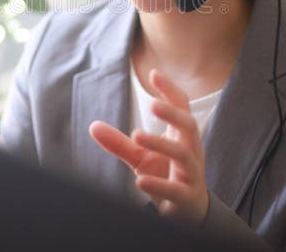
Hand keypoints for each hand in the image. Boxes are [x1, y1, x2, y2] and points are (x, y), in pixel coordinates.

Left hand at [89, 69, 209, 225]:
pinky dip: (158, 185)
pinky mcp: (186, 196)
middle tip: (152, 104)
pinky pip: (175, 189)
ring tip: (136, 135)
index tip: (154, 74)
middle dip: (172, 113)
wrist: (187, 210)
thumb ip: (119, 142)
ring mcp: (192, 173)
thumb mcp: (140, 156)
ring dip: (160, 143)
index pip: (182, 106)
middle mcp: (191, 149)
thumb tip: (93, 126)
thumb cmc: (165, 174)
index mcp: (182, 135)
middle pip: (189, 124)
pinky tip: (139, 180)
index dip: (170, 90)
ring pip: (182, 153)